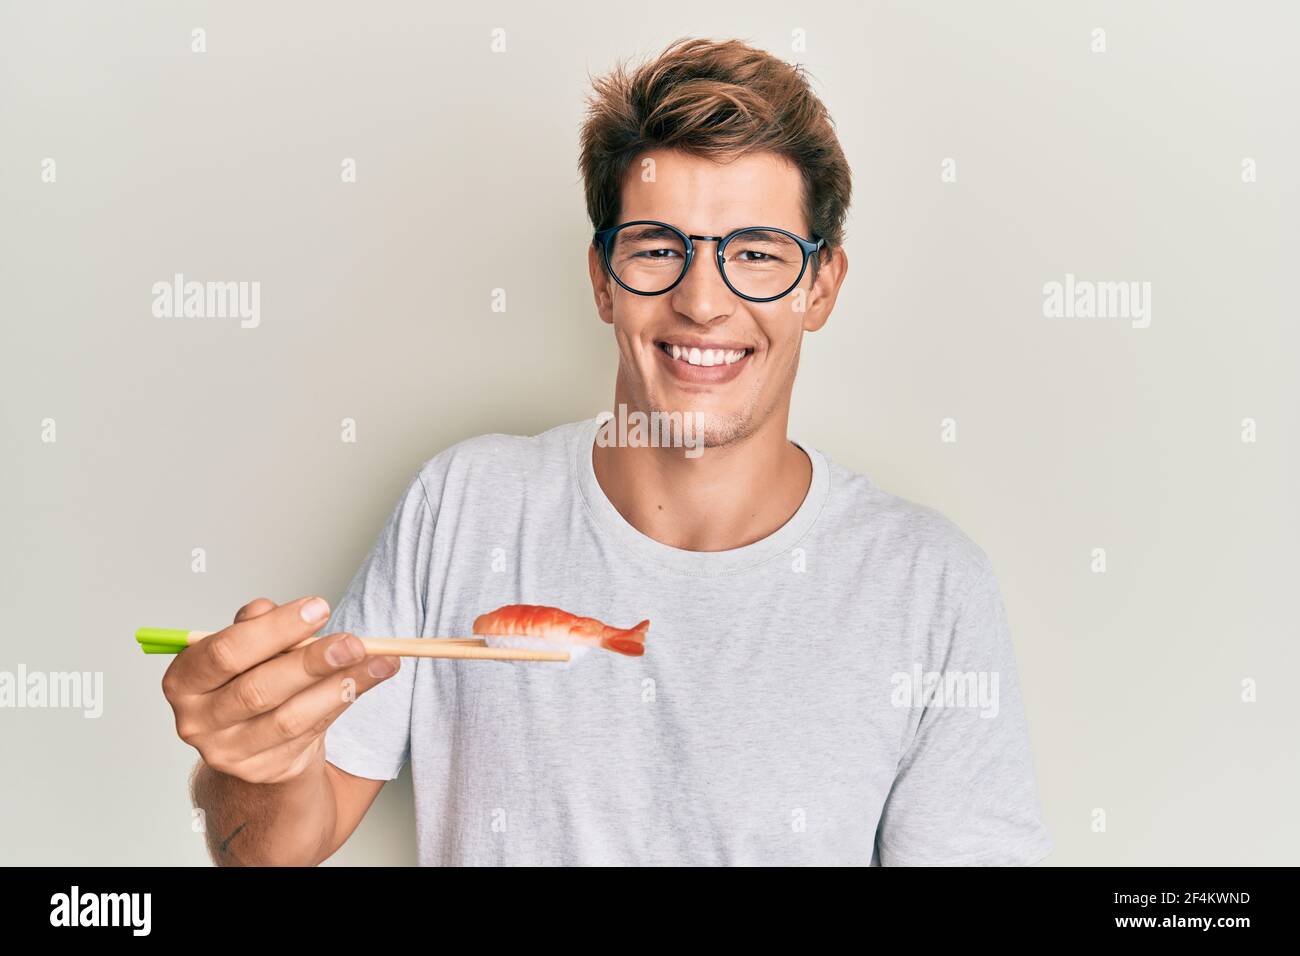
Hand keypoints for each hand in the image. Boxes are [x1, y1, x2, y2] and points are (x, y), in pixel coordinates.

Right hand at [161, 596, 399, 784]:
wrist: (255, 734)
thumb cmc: (251, 675)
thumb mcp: (248, 646)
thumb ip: (256, 626)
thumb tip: (270, 609)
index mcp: (184, 680)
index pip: (225, 652)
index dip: (274, 629)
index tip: (319, 606)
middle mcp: (197, 721)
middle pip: (258, 690)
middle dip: (312, 663)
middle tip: (354, 642)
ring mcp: (229, 752)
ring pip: (290, 718)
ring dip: (340, 686)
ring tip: (378, 661)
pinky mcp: (263, 770)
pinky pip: (310, 734)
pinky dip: (343, 703)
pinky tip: (369, 680)